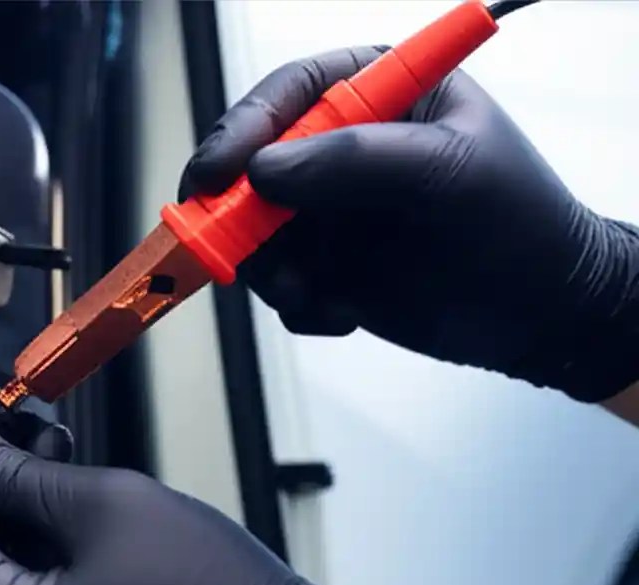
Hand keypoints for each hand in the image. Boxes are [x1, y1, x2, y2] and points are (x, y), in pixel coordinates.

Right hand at [179, 47, 638, 402]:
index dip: (242, 130)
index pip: (288, 94)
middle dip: (238, 213)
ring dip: (269, 269)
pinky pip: (276, 281)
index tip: (218, 174)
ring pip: (250, 232)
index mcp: (377, 93)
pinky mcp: (323, 264)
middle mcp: (339, 147)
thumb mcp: (448, 172)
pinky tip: (346, 311)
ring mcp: (327, 209)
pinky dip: (298, 303)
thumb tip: (264, 170)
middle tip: (234, 248)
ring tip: (315, 293)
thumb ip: (356, 160)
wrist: (542, 314)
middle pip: (248, 163)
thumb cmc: (516, 223)